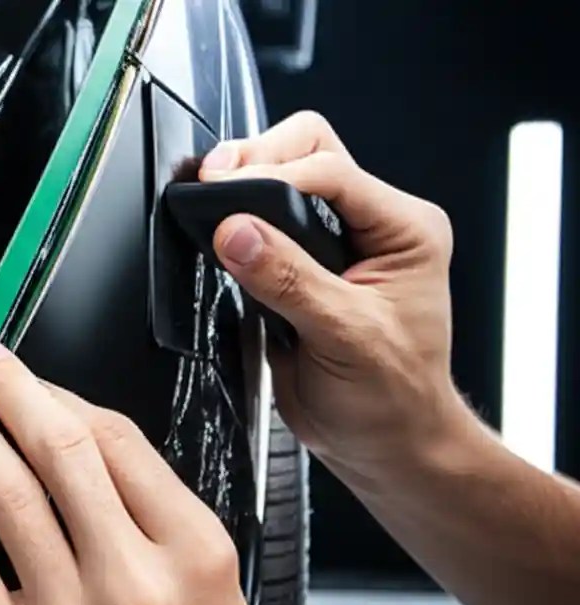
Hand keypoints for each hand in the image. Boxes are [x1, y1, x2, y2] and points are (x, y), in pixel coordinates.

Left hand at [0, 342, 251, 604]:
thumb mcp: (212, 584)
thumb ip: (159, 509)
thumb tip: (86, 436)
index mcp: (190, 549)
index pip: (118, 442)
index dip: (64, 395)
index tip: (36, 381)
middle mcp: (131, 579)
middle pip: (61, 453)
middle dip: (12, 393)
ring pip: (9, 501)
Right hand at [199, 110, 469, 488]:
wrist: (385, 447)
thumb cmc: (393, 401)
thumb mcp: (346, 337)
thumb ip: (289, 281)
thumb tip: (236, 232)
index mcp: (403, 229)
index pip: (330, 172)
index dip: (272, 176)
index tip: (224, 196)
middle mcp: (370, 226)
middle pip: (307, 151)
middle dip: (256, 161)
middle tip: (212, 185)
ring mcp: (331, 245)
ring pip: (279, 181)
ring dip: (241, 191)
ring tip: (207, 208)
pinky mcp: (296, 268)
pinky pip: (258, 227)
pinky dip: (232, 226)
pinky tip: (215, 239)